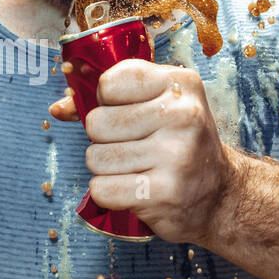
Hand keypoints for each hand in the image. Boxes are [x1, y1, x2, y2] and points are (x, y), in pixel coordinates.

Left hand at [49, 58, 237, 246]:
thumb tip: (57, 108)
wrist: (220, 195)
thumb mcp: (155, 106)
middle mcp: (182, 115)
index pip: (108, 83)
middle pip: (96, 123)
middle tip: (134, 148)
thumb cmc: (178, 143)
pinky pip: (102, 189)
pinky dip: (109, 193)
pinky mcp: (164, 193)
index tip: (128, 113)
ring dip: (107, 168)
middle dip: (104, 140)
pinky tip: (135, 189)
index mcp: (179, 83)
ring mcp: (175, 155)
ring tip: (137, 169)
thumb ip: (105, 101)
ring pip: (95, 158)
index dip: (106, 102)